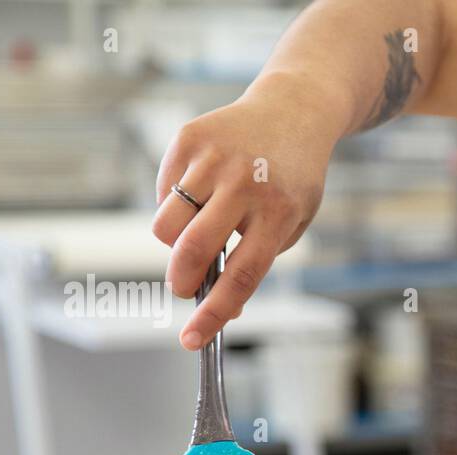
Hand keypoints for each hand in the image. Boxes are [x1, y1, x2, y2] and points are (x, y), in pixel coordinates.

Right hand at [152, 74, 338, 348]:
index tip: (191, 341)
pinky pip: (163, 193)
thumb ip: (257, 264)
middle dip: (181, 282)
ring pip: (166, 225)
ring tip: (199, 231)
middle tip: (184, 288)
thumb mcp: (291, 225)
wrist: (293, 112)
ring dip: (174, 245)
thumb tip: (224, 307)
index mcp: (278, 214)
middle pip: (193, 251)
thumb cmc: (290, 182)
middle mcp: (245, 184)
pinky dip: (174, 206)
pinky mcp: (189, 139)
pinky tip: (200, 192)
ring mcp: (214, 159)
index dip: (213, 315)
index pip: (241, 277)